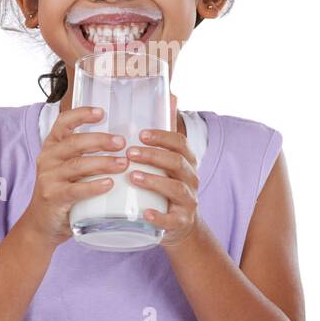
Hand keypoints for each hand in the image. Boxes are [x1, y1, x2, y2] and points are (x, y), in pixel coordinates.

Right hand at [21, 104, 130, 246]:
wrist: (43, 223)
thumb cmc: (63, 192)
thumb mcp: (68, 169)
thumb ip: (85, 155)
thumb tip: (125, 144)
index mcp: (52, 148)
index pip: (62, 123)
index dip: (81, 115)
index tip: (102, 113)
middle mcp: (47, 159)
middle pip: (74, 142)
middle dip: (100, 140)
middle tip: (122, 143)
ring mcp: (49, 178)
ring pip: (78, 165)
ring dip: (103, 162)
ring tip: (123, 163)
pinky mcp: (54, 197)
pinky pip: (76, 189)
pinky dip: (94, 186)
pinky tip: (109, 184)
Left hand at [125, 92, 201, 247]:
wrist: (178, 225)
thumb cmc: (165, 186)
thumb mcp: (165, 161)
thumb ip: (164, 134)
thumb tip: (169, 95)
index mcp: (186, 161)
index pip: (180, 143)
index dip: (162, 137)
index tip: (140, 134)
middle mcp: (190, 179)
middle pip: (177, 163)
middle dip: (153, 156)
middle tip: (129, 153)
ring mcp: (187, 202)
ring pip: (176, 189)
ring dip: (154, 181)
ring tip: (133, 176)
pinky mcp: (179, 222)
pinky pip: (172, 220)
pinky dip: (159, 216)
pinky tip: (144, 213)